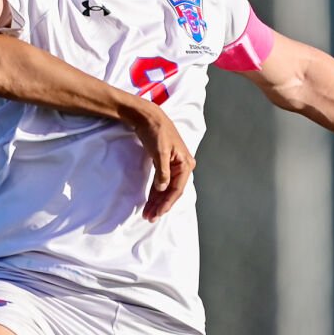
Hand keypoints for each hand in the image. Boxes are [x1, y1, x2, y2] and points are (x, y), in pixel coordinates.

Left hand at [130, 105, 195, 219]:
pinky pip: (161, 182)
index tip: (157, 213)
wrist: (147, 117)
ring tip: (148, 214)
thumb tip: (163, 189)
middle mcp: (183, 166)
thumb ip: (163, 172)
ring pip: (166, 188)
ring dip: (157, 201)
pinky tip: (150, 201)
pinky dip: (155, 192)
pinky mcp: (165, 164)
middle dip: (161, 205)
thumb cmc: (156, 131)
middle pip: (172, 191)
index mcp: (185, 163)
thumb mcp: (160, 152)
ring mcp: (174, 165)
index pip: (177, 189)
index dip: (167, 203)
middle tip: (149, 218)